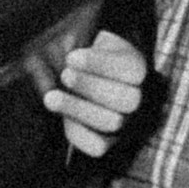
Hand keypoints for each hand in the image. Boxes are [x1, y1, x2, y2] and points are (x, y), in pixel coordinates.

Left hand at [42, 30, 148, 158]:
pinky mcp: (108, 142)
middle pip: (125, 99)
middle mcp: (137, 98)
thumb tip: (62, 52)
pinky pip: (97, 146)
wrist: (85, 79)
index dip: (100, 65)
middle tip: (65, 75)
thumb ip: (77, 45)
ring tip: (51, 97)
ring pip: (111, 122)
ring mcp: (125, 122)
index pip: (130, 70)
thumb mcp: (85, 42)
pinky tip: (61, 119)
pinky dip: (77, 133)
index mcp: (136, 68)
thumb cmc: (84, 58)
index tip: (71, 58)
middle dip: (90, 87)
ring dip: (78, 109)